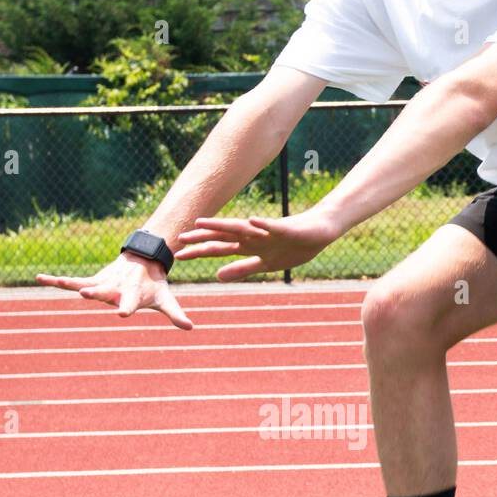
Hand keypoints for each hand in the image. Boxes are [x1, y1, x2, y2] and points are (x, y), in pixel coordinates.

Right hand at [36, 253, 193, 330]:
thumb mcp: (166, 299)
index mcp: (134, 294)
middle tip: (86, 293)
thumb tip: (191, 328)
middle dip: (96, 293)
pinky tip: (39, 278)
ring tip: (53, 283)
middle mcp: (117, 287)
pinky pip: (72, 281)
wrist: (145, 260)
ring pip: (86, 284)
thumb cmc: (155, 285)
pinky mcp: (94, 280)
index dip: (127, 307)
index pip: (131, 302)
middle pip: (105, 292)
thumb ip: (176, 314)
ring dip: (72, 285)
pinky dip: (55, 281)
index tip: (122, 313)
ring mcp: (103, 283)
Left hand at [174, 210, 341, 279]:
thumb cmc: (292, 247)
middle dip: (202, 238)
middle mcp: (253, 236)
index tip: (178, 256)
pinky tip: (251, 221)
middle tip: (179, 239)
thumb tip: (216, 276)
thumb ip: (241, 269)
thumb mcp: (264, 264)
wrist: (319, 233)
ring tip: (202, 223)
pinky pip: (272, 226)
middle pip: (223, 236)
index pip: (218, 248)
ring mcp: (267, 231)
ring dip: (221, 225)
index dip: (199, 252)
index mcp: (248, 246)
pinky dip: (261, 224)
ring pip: (240, 227)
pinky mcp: (285, 228)